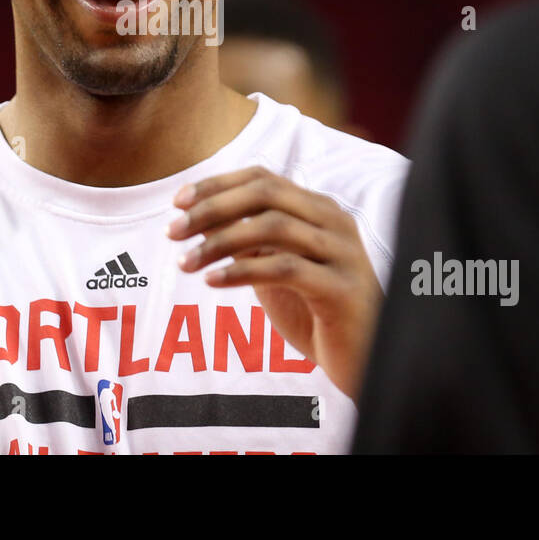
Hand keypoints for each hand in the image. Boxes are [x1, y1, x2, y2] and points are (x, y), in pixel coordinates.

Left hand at [167, 166, 381, 400]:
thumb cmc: (316, 312)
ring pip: (274, 227)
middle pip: (267, 194)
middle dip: (213, 207)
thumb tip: (197, 217)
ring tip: (184, 262)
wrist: (365, 361)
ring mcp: (342, 252)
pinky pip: (285, 269)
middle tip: (173, 230)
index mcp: (319, 209)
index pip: (263, 178)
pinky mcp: (342, 288)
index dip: (217, 184)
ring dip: (220, 241)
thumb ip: (247, 241)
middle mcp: (335, 221)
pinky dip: (243, 271)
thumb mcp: (275, 269)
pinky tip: (212, 281)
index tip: (177, 202)